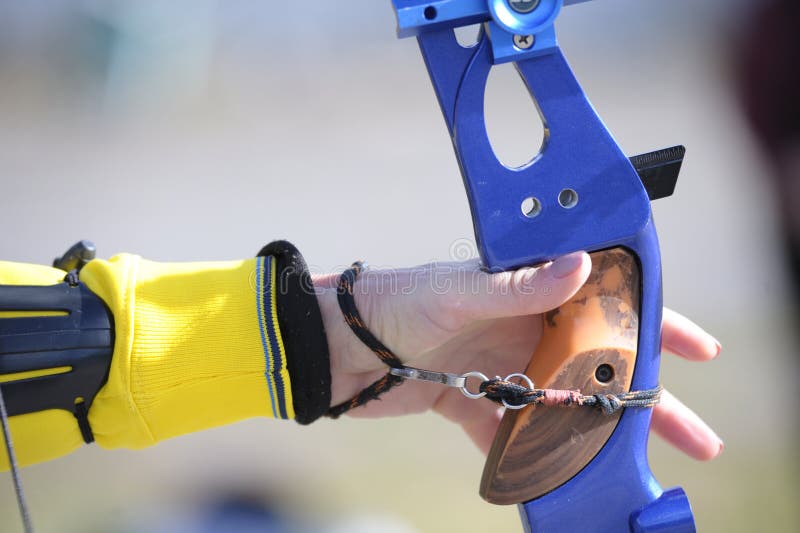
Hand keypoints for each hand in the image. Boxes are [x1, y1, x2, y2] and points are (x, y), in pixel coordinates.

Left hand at [313, 251, 722, 459]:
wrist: (334, 343)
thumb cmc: (393, 300)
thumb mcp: (456, 290)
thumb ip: (517, 286)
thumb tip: (583, 265)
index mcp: (526, 289)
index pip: (604, 299)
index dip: (655, 322)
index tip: (700, 349)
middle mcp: (521, 327)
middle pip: (596, 363)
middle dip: (645, 398)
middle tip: (695, 437)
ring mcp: (499, 367)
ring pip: (561, 405)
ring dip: (597, 435)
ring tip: (638, 466)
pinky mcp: (471, 402)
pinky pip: (512, 435)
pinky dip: (532, 458)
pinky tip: (559, 482)